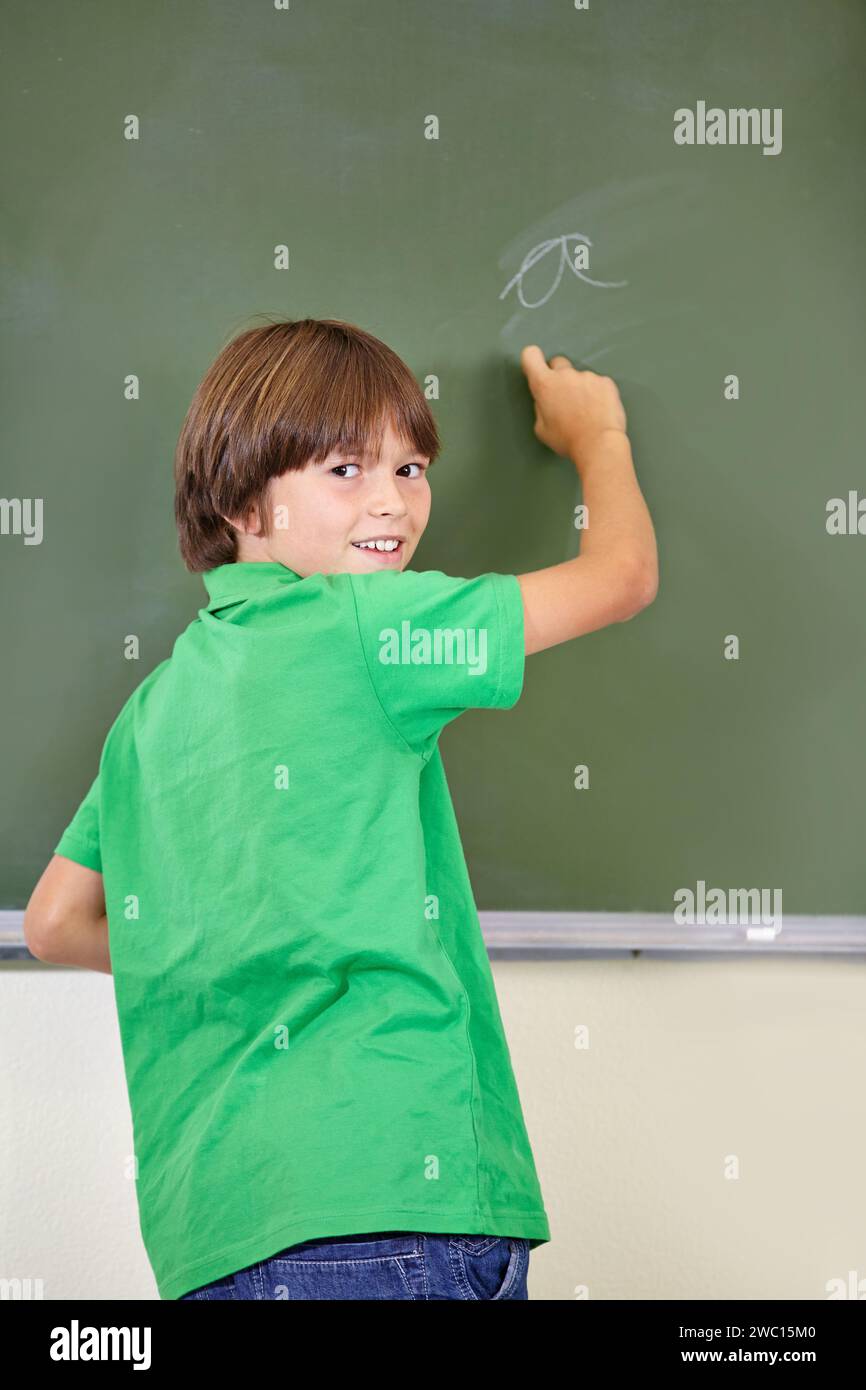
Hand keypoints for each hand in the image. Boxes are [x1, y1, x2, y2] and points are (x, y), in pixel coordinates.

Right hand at [520, 345, 626, 469]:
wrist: (599, 444)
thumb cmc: (568, 440)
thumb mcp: (542, 429)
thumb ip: (540, 407)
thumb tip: (545, 400)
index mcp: (544, 385)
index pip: (530, 355)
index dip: (532, 360)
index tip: (536, 369)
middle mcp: (565, 375)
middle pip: (558, 363)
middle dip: (558, 375)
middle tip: (564, 397)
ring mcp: (587, 376)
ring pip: (580, 377)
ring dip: (580, 388)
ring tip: (586, 411)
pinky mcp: (605, 382)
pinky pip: (597, 383)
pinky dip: (597, 393)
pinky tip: (598, 411)